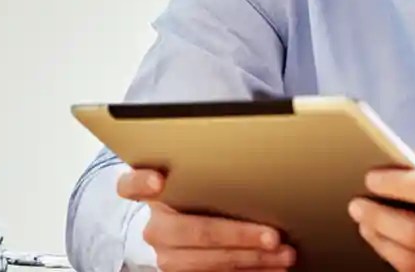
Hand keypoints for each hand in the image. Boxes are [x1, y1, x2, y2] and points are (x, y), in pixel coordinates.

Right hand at [117, 169, 294, 270]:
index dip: (142, 182)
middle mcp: (155, 226)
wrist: (172, 226)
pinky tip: (272, 267)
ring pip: (206, 261)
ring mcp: (165, 254)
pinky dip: (247, 271)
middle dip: (238, 235)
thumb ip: (204, 168)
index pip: (132, 184)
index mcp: (150, 193)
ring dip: (250, 259)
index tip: (157, 181)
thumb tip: (252, 155)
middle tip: (273, 236)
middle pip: (193, 231)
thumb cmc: (193, 193)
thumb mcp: (193, 176)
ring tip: (283, 254)